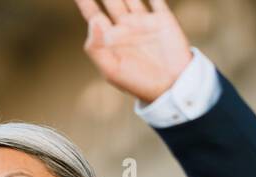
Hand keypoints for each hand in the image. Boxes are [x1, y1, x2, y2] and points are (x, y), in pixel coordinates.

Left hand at [74, 0, 192, 103]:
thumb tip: (94, 20)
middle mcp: (126, 26)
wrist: (172, 88)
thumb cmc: (138, 83)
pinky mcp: (163, 19)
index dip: (84, 0)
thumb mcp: (112, 71)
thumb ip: (96, 48)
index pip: (93, 13)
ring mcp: (144, 21)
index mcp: (111, 39)